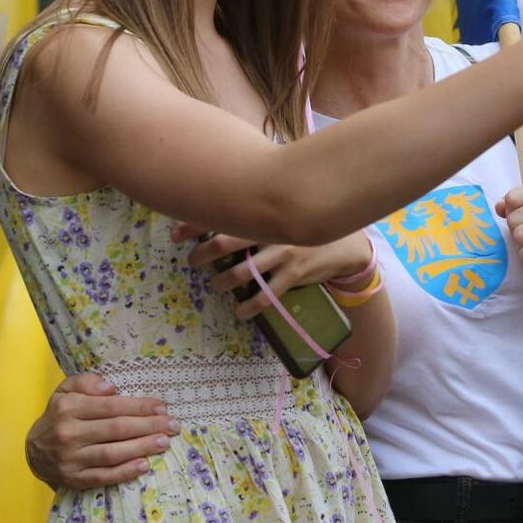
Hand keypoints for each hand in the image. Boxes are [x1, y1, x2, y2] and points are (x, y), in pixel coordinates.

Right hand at [25, 374, 177, 490]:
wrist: (33, 451)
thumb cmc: (58, 416)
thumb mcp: (64, 391)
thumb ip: (85, 382)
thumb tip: (110, 387)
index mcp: (69, 408)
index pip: (111, 406)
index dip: (139, 406)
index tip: (162, 406)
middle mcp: (69, 433)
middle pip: (117, 429)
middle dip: (149, 426)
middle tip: (173, 425)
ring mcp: (71, 459)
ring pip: (113, 453)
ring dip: (142, 447)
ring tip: (164, 442)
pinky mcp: (74, 479)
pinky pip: (104, 476)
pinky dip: (125, 472)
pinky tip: (144, 465)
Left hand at [171, 224, 372, 319]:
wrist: (346, 243)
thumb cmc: (309, 223)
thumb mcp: (286, 211)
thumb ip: (260, 211)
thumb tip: (224, 210)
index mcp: (265, 212)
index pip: (224, 214)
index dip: (196, 224)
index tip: (176, 234)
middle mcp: (270, 230)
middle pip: (225, 241)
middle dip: (202, 253)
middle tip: (192, 261)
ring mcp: (282, 253)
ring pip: (241, 271)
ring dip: (222, 281)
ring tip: (215, 286)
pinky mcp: (294, 274)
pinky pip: (266, 295)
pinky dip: (249, 306)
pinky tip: (239, 312)